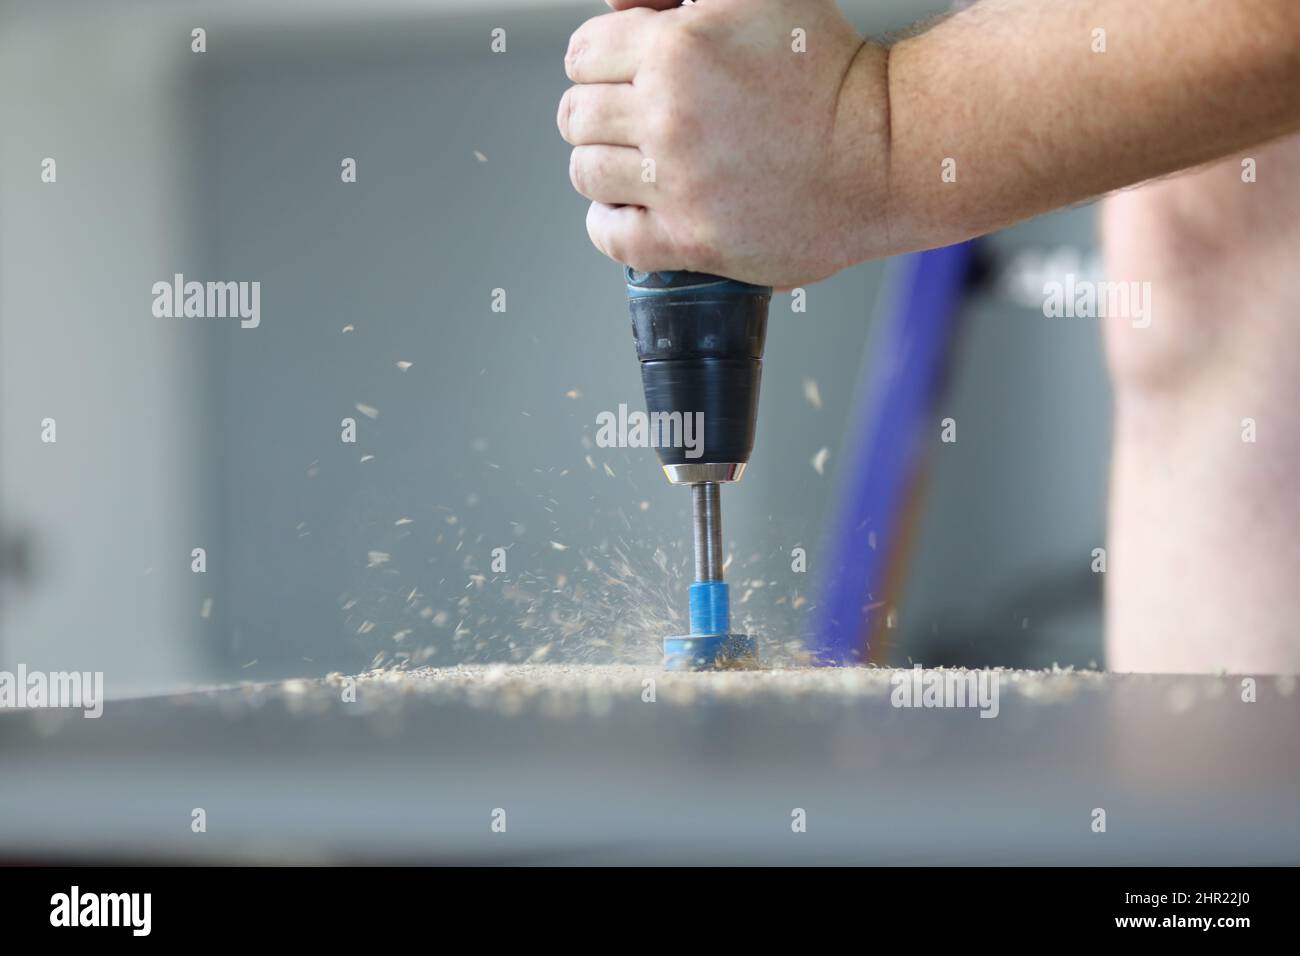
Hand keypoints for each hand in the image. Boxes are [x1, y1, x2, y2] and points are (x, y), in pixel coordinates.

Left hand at [558, 0, 889, 286]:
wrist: (886, 152)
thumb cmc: (830, 69)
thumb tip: (618, 5)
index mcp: (677, 48)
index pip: (583, 55)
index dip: (601, 62)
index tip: (627, 76)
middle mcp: (670, 115)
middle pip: (576, 116)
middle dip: (600, 114)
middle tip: (640, 121)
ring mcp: (679, 183)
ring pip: (586, 173)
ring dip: (605, 166)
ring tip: (643, 164)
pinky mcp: (693, 239)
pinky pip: (610, 235)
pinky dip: (610, 221)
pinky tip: (638, 207)